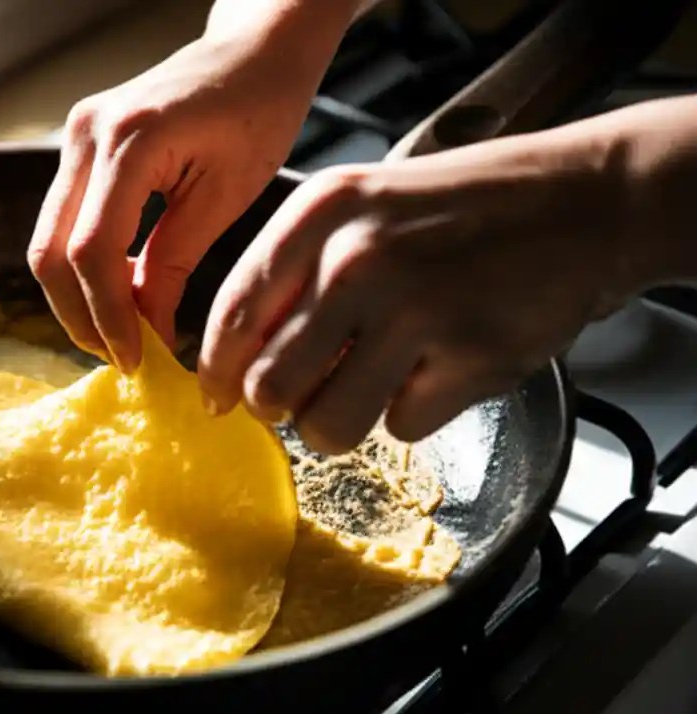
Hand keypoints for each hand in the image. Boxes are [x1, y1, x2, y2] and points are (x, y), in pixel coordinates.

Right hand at [27, 3, 358, 370]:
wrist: (252, 52)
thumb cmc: (257, 112)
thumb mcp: (226, 197)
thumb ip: (174, 265)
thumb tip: (147, 333)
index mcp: (130, 141)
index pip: (92, 251)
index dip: (109, 315)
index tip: (137, 360)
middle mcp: (85, 134)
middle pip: (50, 252)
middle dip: (80, 315)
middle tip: (120, 358)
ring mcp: (74, 136)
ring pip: (47, 241)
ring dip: (76, 296)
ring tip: (119, 335)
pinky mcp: (79, 145)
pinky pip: (63, 220)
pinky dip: (83, 266)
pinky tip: (119, 295)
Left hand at [198, 129, 639, 454]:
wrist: (581, 202)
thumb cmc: (460, 210)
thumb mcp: (358, 208)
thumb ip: (291, 273)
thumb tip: (234, 364)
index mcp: (319, 215)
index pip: (232, 317)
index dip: (217, 373)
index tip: (219, 399)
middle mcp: (356, 260)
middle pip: (269, 386)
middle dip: (280, 408)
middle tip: (307, 395)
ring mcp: (414, 309)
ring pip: (327, 424)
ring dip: (341, 423)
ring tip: (373, 384)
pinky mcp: (467, 357)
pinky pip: (401, 427)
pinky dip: (415, 410)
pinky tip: (440, 365)